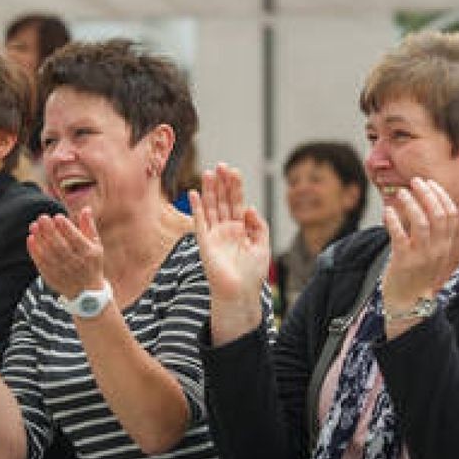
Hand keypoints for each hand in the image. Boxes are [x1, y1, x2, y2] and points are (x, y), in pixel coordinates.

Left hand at [26, 208, 104, 299]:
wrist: (86, 292)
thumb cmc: (91, 263)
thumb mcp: (96, 246)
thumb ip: (89, 227)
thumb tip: (86, 209)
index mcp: (88, 253)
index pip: (76, 239)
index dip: (66, 228)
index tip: (58, 217)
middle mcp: (75, 263)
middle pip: (60, 246)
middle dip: (50, 231)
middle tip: (42, 217)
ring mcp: (62, 271)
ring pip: (49, 254)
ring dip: (40, 239)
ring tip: (33, 226)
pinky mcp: (51, 277)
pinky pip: (41, 263)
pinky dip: (34, 251)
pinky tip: (30, 238)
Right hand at [190, 163, 267, 306]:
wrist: (240, 293)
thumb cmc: (252, 274)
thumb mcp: (263, 245)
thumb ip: (259, 225)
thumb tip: (249, 207)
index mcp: (240, 229)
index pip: (236, 202)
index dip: (235, 187)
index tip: (233, 171)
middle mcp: (226, 229)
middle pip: (222, 201)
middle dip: (222, 183)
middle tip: (221, 165)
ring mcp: (214, 235)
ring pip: (211, 207)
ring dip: (209, 190)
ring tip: (208, 173)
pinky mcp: (204, 243)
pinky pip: (199, 222)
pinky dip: (196, 208)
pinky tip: (195, 193)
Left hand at [381, 177, 457, 315]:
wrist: (407, 303)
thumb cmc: (415, 274)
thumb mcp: (429, 252)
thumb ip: (428, 231)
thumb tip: (418, 204)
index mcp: (445, 245)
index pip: (451, 214)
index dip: (441, 195)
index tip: (429, 183)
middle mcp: (437, 249)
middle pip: (439, 215)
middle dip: (427, 194)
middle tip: (415, 181)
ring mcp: (421, 256)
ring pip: (422, 223)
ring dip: (411, 204)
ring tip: (401, 193)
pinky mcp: (404, 262)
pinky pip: (400, 236)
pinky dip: (394, 221)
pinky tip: (387, 211)